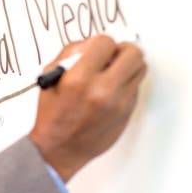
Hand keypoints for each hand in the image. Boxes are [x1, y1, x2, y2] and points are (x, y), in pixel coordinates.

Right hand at [29, 35, 146, 181]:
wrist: (59, 149)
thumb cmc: (52, 115)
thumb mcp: (50, 79)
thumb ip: (70, 54)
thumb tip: (91, 44)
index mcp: (78, 79)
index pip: (105, 42)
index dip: (101, 43)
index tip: (97, 49)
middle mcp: (102, 90)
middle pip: (133, 53)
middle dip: (122, 50)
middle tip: (113, 56)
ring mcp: (118, 103)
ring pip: (141, 69)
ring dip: (128, 66)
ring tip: (114, 72)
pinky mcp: (127, 113)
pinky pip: (136, 87)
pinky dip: (126, 84)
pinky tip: (111, 91)